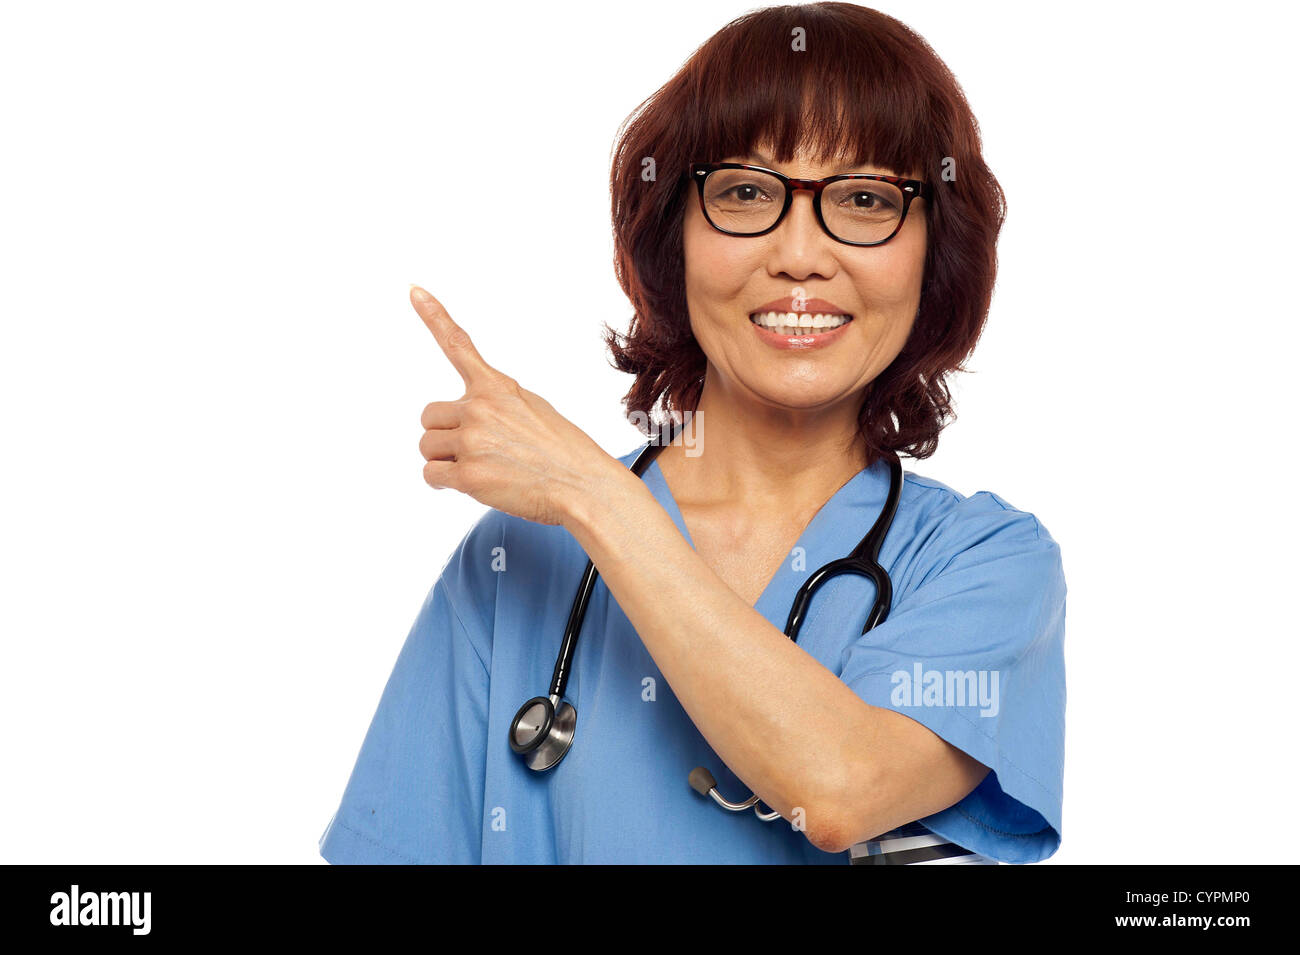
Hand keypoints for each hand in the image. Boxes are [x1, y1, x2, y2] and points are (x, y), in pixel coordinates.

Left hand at [410, 284, 617, 526]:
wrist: (584, 487)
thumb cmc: (566, 453)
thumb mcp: (535, 409)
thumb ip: (496, 405)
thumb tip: (467, 418)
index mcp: (498, 388)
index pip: (458, 345)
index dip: (433, 315)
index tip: (414, 291)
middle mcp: (481, 407)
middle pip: (430, 416)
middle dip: (445, 435)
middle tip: (477, 451)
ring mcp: (473, 439)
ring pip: (427, 447)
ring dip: (445, 460)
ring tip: (483, 469)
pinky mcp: (468, 473)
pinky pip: (432, 475)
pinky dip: (445, 482)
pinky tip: (474, 484)